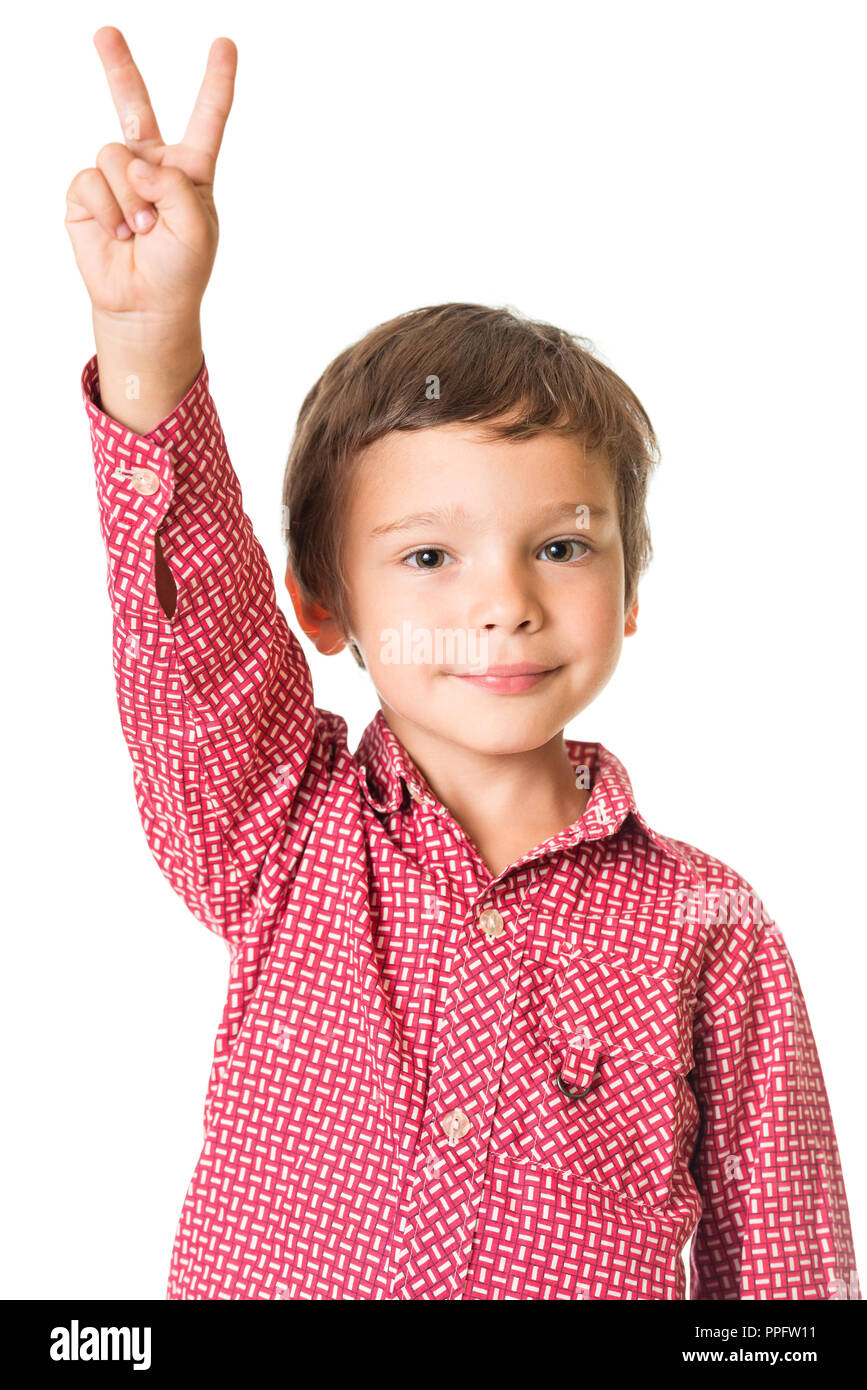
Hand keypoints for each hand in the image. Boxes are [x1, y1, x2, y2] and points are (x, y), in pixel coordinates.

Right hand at [65, 26, 236, 326]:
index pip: (207, 120)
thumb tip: (137, 163)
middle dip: (118, 67)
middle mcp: (151, 166)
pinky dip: (106, 209)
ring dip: (129, 197)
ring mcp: (117, 178)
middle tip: (105, 32)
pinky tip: (117, 233)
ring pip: (114, 154)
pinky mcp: (87, 194)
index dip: (216, 83)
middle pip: (135, 105)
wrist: (145, 306)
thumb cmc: (180, 271)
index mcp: (190, 171)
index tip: (225, 45)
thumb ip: (175, 186)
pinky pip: (90, 180)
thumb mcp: (196, 229)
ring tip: (140, 231)